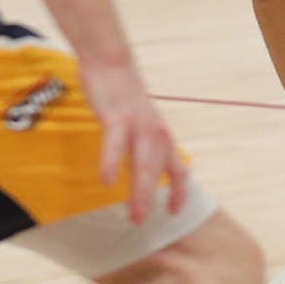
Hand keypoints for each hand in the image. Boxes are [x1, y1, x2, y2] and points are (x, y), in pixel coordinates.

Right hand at [78, 57, 188, 221]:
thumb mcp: (141, 123)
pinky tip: (105, 181)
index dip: (179, 192)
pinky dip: (111, 161)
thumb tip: (142, 172)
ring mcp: (138, 124)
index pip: (178, 169)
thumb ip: (143, 146)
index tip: (173, 213)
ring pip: (142, 162)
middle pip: (158, 171)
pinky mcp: (117, 116)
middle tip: (140, 222)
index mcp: (162, 136)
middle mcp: (156, 132)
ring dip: (139, 190)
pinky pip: (114, 143)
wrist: (112, 62)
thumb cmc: (124, 96)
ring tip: (134, 213)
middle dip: (151, 198)